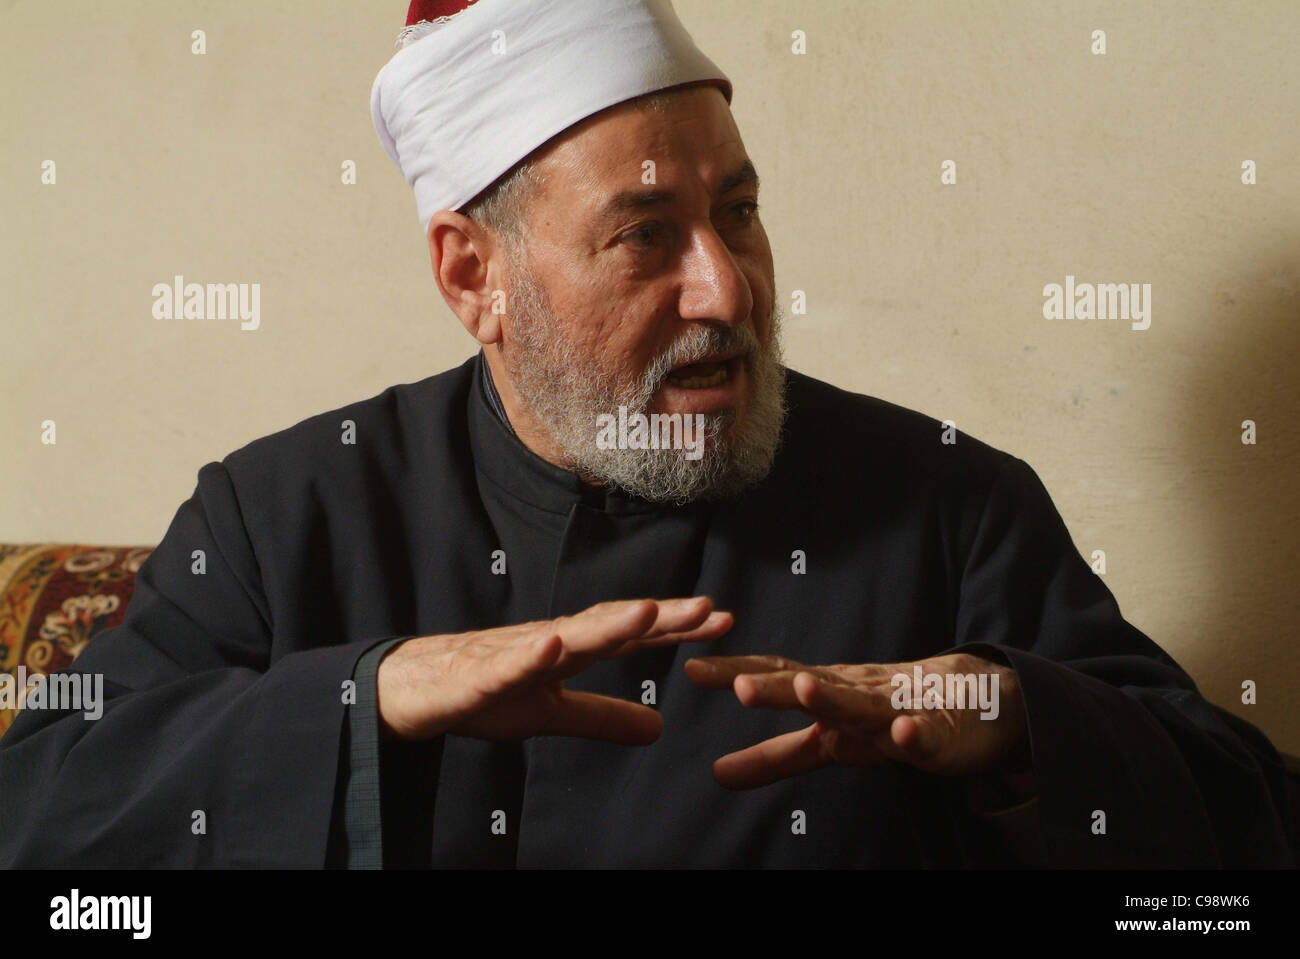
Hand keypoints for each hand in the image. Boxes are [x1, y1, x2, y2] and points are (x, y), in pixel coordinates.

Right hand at [377, 597, 731, 743]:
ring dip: (605, 625)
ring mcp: (514, 655)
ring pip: (565, 638)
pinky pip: (505, 668)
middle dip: (657, 617)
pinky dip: (529, 656)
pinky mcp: (477, 677)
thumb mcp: (552, 713)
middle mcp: (550, 642)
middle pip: (610, 626)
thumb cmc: (484, 690)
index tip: (723, 619)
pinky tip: (553, 647)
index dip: (677, 628)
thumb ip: (604, 718)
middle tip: (704, 608)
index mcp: (570, 650)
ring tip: (645, 613)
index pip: (632, 636)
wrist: (411, 688)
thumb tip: (660, 728)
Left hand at [684, 651, 1029, 788]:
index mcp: (830, 691)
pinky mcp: (938, 734)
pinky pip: (925, 736)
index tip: (692, 669)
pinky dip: (914, 734)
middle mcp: (857, 693)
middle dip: (777, 686)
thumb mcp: (829, 741)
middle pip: (812, 685)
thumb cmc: (889, 717)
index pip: (776, 676)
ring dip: (836, 697)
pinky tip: (904, 735)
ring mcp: (897, 710)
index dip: (736, 672)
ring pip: (864, 704)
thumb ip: (775, 756)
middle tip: (740, 685)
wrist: (977, 701)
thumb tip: (717, 774)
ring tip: (807, 689)